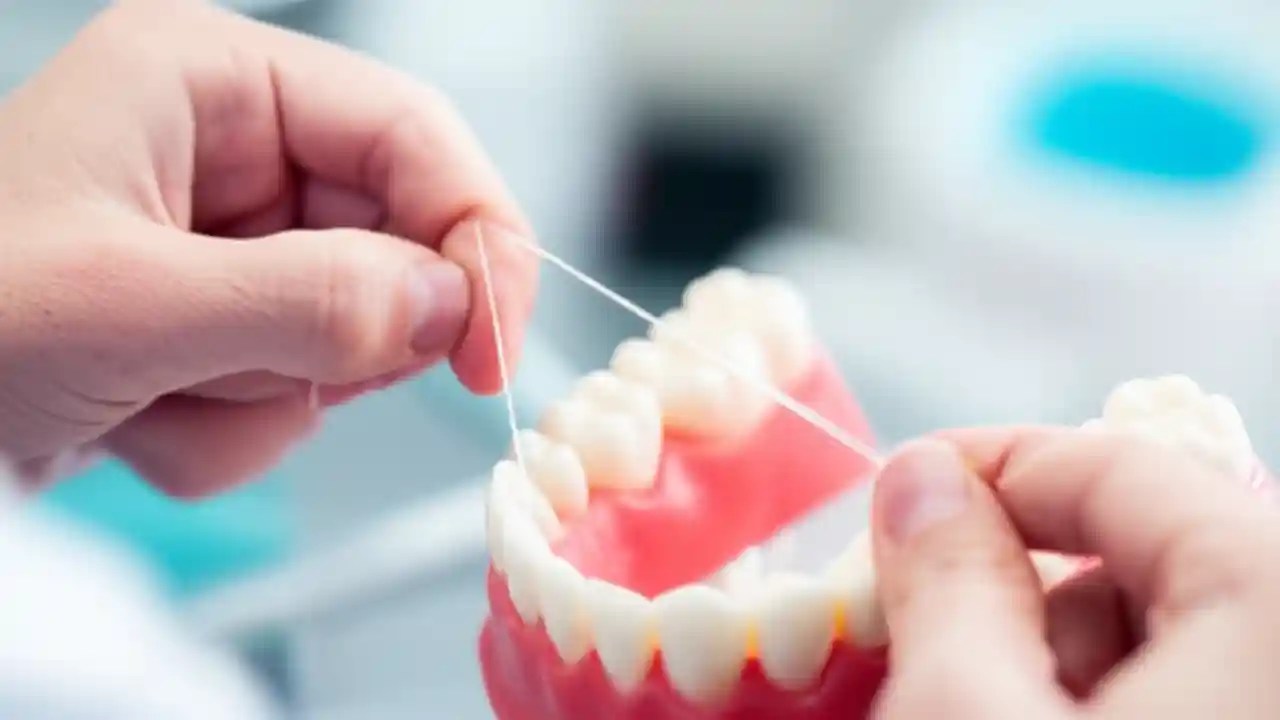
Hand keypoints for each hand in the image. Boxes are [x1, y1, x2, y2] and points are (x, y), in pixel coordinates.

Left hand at [0, 0, 536, 494]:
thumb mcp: (123, 307)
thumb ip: (304, 301)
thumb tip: (450, 308)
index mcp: (210, 81)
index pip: (412, 133)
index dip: (475, 235)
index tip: (491, 347)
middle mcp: (234, 150)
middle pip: (398, 238)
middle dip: (346, 335)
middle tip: (290, 381)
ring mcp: (236, 243)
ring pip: (355, 330)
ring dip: (268, 394)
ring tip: (159, 400)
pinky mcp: (229, 321)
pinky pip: (302, 386)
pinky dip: (234, 427)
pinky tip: (141, 420)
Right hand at [869, 429, 1279, 717]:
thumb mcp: (967, 717)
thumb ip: (947, 579)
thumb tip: (924, 480)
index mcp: (1278, 606)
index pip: (1123, 467)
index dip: (989, 466)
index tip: (899, 497)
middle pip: (1153, 557)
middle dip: (1028, 589)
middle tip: (938, 649)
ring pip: (1176, 638)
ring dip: (1064, 664)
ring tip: (995, 717)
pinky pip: (1203, 699)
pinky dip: (1111, 710)